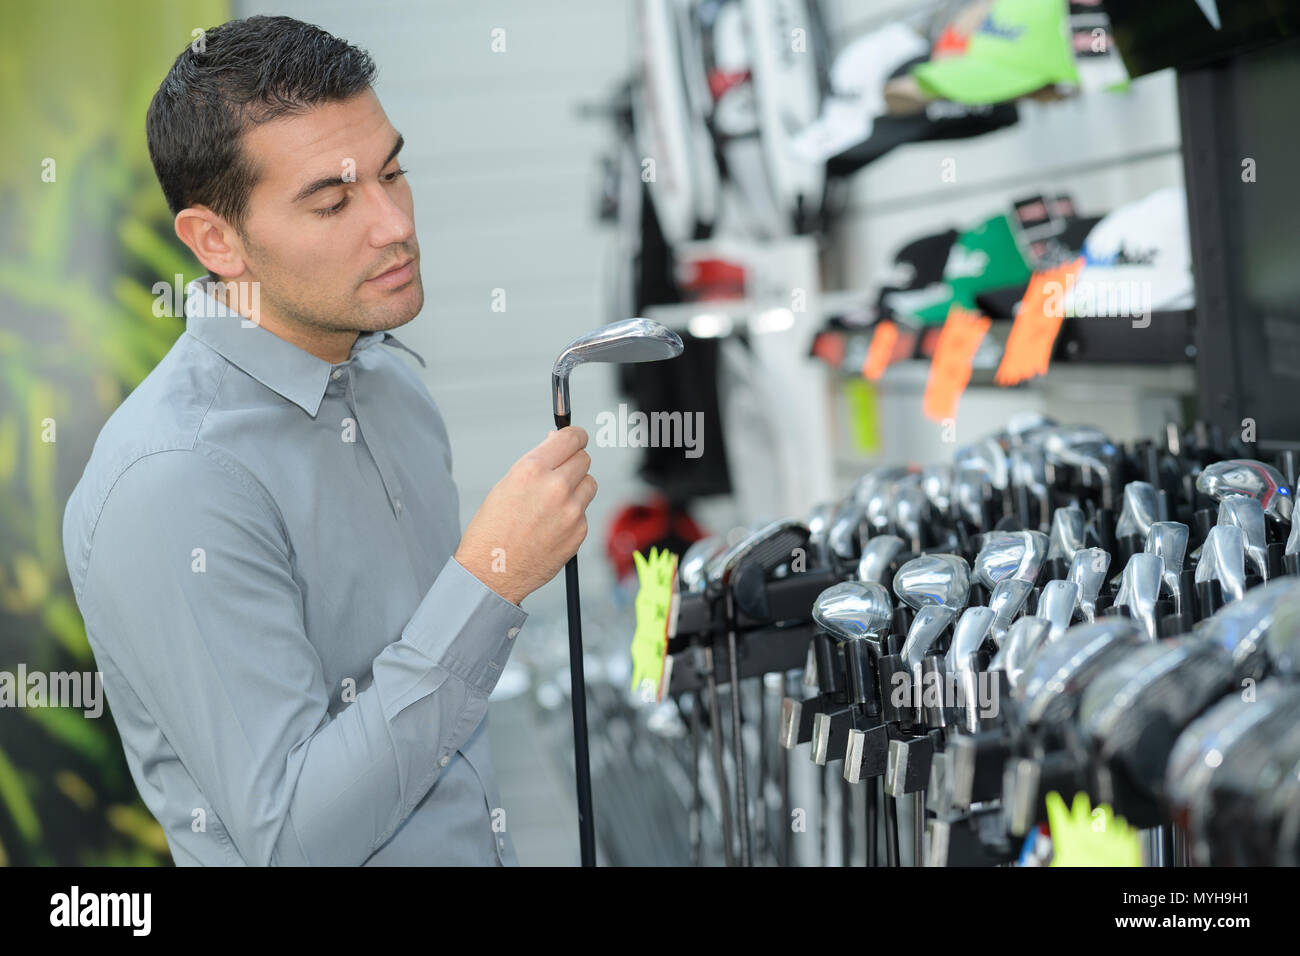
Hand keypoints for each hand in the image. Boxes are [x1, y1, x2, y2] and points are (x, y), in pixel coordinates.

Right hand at [454, 426, 595, 605]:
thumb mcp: (506, 485)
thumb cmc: (492, 529)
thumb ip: (536, 465)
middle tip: (562, 472)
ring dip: (577, 487)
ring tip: (553, 503)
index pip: (572, 438)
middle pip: (584, 459)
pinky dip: (572, 515)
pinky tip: (551, 526)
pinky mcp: (579, 532)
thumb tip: (557, 445)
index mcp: (532, 469)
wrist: (491, 573)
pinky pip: (583, 512)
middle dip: (574, 462)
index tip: (576, 438)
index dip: (576, 436)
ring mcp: (571, 511)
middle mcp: (555, 486)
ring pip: (589, 484)